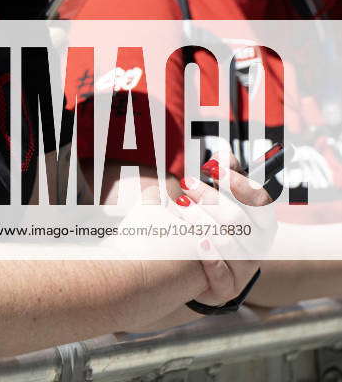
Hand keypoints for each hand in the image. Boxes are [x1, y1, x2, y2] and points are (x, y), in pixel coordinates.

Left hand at [181, 157, 273, 306]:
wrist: (203, 270)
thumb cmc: (214, 223)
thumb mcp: (223, 198)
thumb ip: (226, 175)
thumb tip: (222, 156)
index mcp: (262, 220)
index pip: (259, 199)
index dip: (236, 181)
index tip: (210, 167)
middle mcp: (259, 244)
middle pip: (238, 218)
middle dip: (209, 197)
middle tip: (186, 183)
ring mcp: (245, 268)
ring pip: (229, 242)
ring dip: (202, 221)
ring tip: (180, 205)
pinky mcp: (229, 288)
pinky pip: (223, 275)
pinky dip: (210, 258)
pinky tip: (198, 243)